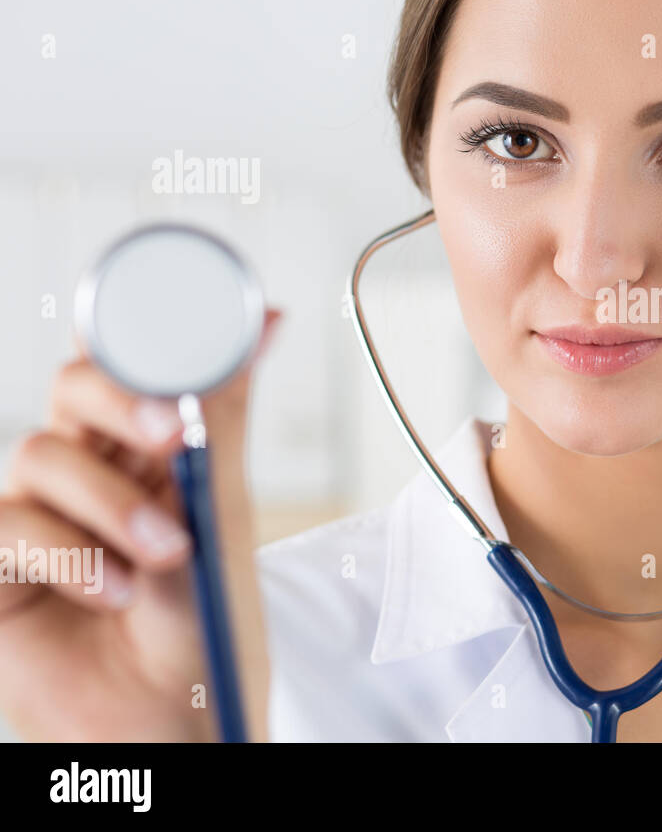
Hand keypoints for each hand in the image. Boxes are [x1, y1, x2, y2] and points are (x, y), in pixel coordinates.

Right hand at [0, 309, 281, 740]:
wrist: (176, 715)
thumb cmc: (205, 618)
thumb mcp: (223, 507)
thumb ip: (221, 414)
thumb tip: (265, 317)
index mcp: (150, 446)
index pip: (126, 362)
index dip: (138, 340)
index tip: (178, 340)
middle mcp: (91, 468)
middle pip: (74, 386)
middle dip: (121, 402)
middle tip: (170, 437)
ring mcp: (39, 515)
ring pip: (40, 454)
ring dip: (111, 503)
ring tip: (165, 556)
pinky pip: (4, 524)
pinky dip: (66, 554)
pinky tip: (111, 593)